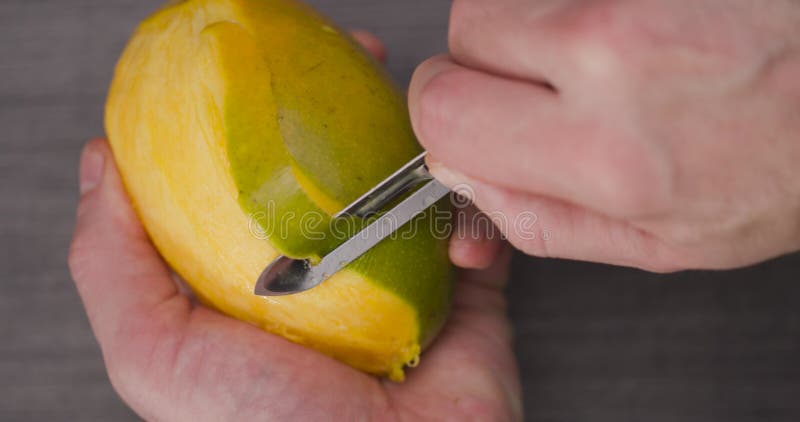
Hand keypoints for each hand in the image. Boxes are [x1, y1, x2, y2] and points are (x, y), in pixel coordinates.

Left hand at [68, 32, 520, 420]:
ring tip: (420, 117)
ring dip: (419, 138)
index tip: (266, 72)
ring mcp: (396, 279)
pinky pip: (473, 230)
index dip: (257, 115)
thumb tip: (101, 167)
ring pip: (410, 181)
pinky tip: (459, 231)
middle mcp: (325, 272)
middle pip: (337, 163)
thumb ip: (113, 267)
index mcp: (258, 278)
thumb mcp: (159, 355)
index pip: (252, 175)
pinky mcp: (461, 292)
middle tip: (358, 60)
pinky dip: (475, 218)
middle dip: (350, 101)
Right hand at [409, 0, 799, 271]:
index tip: (475, 122)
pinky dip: (573, 4)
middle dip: (484, 67)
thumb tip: (464, 180)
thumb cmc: (787, 162)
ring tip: (600, 57)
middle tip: (544, 90)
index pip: (443, 114)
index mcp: (608, 155)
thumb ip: (540, 221)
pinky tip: (628, 29)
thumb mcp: (662, 243)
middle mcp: (614, 54)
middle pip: (463, 35)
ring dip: (530, 27)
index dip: (447, 120)